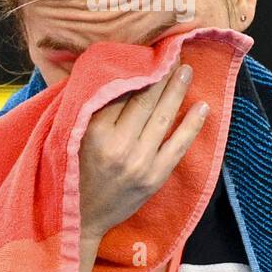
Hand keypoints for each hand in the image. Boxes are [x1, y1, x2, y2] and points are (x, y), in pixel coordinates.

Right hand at [77, 62, 208, 242]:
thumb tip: (110, 73)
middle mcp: (118, 146)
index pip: (121, 92)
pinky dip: (192, 125)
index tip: (149, 54)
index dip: (137, 70)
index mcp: (94, 132)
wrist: (81, 218)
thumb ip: (89, 108)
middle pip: (145, 101)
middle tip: (173, 54)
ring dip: (177, 91)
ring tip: (187, 70)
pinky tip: (202, 107)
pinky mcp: (155, 177)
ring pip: (163, 118)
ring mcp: (139, 163)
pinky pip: (179, 146)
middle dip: (161, 74)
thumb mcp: (69, 137)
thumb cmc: (73, 171)